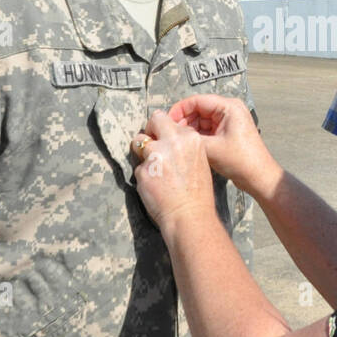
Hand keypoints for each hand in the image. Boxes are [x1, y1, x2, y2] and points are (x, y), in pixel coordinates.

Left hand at [132, 111, 218, 238]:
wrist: (189, 215)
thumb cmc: (197, 193)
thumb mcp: (198, 160)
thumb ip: (183, 146)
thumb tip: (165, 141)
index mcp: (190, 138)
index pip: (169, 120)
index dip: (164, 131)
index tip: (163, 141)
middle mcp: (173, 142)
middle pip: (154, 120)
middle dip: (150, 130)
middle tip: (150, 144)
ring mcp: (156, 155)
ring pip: (138, 141)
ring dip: (141, 152)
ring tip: (153, 168)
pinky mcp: (143, 170)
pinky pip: (138, 167)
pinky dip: (143, 175)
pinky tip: (154, 186)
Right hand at [165, 94, 280, 198]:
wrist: (258, 176)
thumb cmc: (241, 161)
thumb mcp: (211, 148)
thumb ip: (189, 138)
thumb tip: (171, 133)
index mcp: (229, 107)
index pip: (197, 100)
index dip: (179, 110)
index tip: (166, 121)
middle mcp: (229, 109)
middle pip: (198, 109)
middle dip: (183, 120)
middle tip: (169, 133)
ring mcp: (228, 120)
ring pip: (201, 119)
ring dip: (189, 129)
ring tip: (176, 140)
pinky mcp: (227, 131)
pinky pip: (206, 128)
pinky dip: (196, 134)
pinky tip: (187, 144)